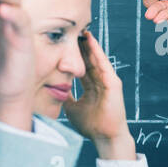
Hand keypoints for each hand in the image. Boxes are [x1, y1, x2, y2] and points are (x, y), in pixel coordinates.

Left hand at [63, 31, 135, 158]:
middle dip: (81, 45)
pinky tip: (91, 41)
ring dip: (89, 44)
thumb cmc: (91, 125)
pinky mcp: (113, 83)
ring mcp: (107, 81)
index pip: (81, 66)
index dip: (73, 55)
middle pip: (88, 59)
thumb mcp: (72, 108)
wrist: (105, 137)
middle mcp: (99, 81)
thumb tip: (53, 90)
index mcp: (91, 87)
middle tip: (72, 29)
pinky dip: (97, 52)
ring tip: (81, 29)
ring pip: (96, 58)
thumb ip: (66, 97)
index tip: (64, 43)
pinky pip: (104, 64)